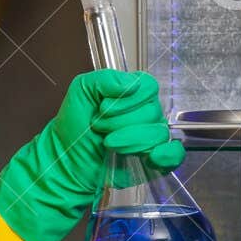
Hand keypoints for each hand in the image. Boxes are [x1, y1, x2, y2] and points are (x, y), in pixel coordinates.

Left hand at [0, 69, 183, 240]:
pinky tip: (150, 157)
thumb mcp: (82, 90)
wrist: (66, 158)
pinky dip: (166, 155)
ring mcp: (152, 138)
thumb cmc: (75, 124)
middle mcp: (147, 114)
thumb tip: (132, 84)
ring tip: (108, 144)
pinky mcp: (155, 161)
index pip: (148, 87)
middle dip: (120, 122)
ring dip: (129, 140)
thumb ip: (104, 79)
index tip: (104, 107)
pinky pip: (174, 155)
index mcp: (134, 94)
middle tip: (99, 128)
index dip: (127, 99)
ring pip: (158, 133)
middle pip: (152, 111)